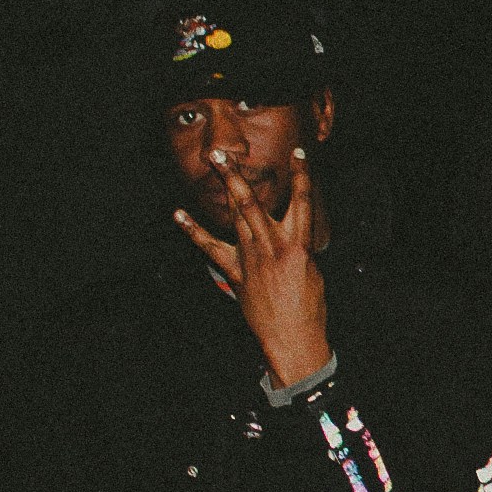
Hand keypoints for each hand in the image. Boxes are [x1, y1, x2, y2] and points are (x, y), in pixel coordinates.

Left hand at [175, 145, 330, 386]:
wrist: (292, 337)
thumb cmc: (310, 308)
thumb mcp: (312, 270)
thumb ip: (298, 247)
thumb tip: (288, 235)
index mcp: (299, 244)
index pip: (302, 201)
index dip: (301, 175)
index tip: (297, 153)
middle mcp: (272, 245)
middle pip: (252, 202)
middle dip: (236, 176)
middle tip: (222, 154)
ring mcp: (251, 257)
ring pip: (235, 215)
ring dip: (223, 188)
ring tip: (213, 164)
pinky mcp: (235, 272)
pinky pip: (210, 247)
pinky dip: (193, 230)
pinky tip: (179, 215)